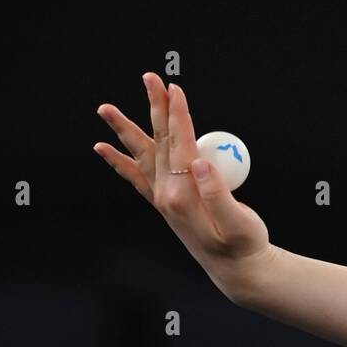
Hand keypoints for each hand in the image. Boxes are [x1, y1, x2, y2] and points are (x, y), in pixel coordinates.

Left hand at [94, 74, 272, 297]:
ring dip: (125, 129)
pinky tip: (103, 149)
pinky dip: (119, 161)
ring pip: (142, 154)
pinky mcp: (164, 203)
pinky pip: (137, 176)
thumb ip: (219, 193)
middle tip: (150, 77)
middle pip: (158, 141)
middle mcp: (165, 196)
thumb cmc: (243, 244)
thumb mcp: (240, 222)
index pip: (178, 144)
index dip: (178, 114)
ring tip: (105, 109)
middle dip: (155, 107)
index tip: (175, 88)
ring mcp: (161, 199)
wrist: (235, 269)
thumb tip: (199, 161)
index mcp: (182, 196)